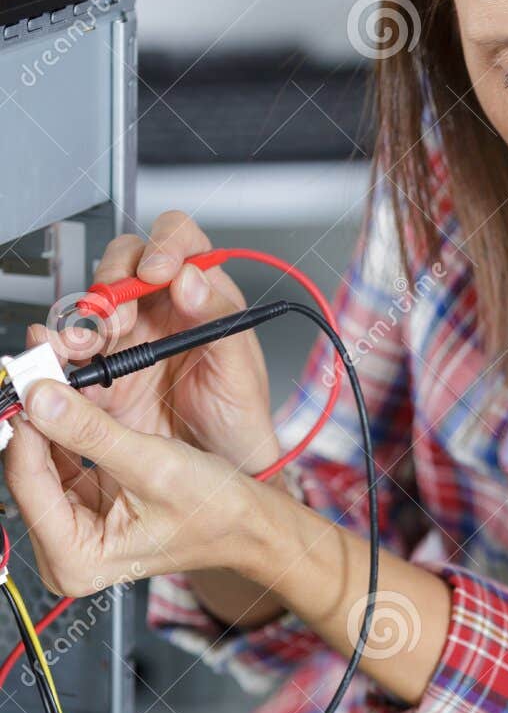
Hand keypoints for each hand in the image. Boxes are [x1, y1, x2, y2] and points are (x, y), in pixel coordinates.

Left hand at [3, 375, 265, 597]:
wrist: (249, 522)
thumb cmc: (215, 512)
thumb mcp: (153, 465)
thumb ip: (90, 431)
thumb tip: (41, 399)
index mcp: (77, 560)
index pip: (26, 480)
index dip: (27, 422)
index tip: (29, 375)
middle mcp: (66, 551)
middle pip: (26, 470)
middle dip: (34, 416)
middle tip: (39, 366)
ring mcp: (72, 529)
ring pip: (38, 459)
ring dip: (46, 415)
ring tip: (53, 373)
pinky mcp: (82, 507)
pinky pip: (57, 459)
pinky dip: (63, 425)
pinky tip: (69, 395)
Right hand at [50, 209, 278, 475]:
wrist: (223, 471)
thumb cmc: (242, 419)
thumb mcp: (241, 369)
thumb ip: (218, 318)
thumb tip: (191, 277)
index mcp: (202, 295)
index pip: (179, 241)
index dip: (164, 243)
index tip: (157, 269)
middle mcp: (161, 309)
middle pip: (123, 266)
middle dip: (113, 284)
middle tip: (117, 316)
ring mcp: (128, 340)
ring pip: (92, 306)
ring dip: (83, 320)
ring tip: (88, 343)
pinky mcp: (102, 376)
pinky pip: (72, 354)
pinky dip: (60, 353)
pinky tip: (63, 361)